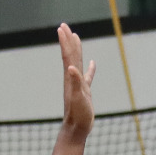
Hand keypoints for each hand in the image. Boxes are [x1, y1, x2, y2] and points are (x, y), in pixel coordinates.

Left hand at [58, 23, 95, 138]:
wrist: (77, 128)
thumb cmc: (77, 114)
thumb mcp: (77, 98)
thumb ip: (75, 83)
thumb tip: (70, 67)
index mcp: (70, 78)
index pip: (67, 56)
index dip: (65, 42)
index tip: (62, 28)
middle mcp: (72, 78)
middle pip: (70, 55)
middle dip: (67, 40)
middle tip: (64, 26)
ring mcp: (79, 84)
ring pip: (77, 62)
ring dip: (76, 49)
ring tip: (75, 37)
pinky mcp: (85, 91)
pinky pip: (88, 76)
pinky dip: (90, 69)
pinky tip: (92, 64)